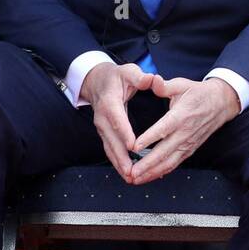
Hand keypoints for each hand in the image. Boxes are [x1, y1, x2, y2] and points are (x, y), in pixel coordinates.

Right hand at [79, 61, 156, 180]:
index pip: (117, 118)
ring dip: (119, 164)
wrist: (97, 81)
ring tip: (130, 178)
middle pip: (111, 139)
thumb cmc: (116, 77)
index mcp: (110, 101)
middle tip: (131, 172)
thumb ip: (139, 77)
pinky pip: (110, 149)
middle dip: (121, 157)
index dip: (124, 132)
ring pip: (109, 148)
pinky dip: (117, 162)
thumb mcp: (128, 71)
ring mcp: (102, 127)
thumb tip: (151, 79)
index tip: (133, 146)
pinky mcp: (104, 133)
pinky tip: (126, 173)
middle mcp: (103, 117)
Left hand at [130, 76, 240, 184]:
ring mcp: (188, 144)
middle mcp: (184, 133)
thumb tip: (151, 80)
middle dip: (146, 165)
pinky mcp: (190, 150)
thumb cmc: (198, 93)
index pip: (164, 129)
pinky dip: (161, 172)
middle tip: (131, 173)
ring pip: (169, 163)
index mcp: (181, 115)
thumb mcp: (182, 84)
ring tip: (135, 179)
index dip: (149, 139)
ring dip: (152, 173)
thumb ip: (164, 85)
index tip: (134, 147)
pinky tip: (149, 177)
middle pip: (164, 152)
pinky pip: (174, 164)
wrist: (221, 103)